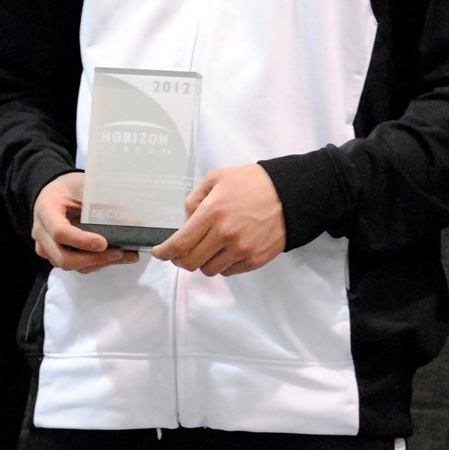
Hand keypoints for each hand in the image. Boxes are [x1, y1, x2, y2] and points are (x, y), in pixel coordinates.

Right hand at [32, 173, 137, 273]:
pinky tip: (116, 256)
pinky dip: (97, 263)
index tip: (103, 242)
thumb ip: (104, 203)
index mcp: (46, 210)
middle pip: (63, 258)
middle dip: (94, 259)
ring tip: (125, 255)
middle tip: (119, 252)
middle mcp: (41, 232)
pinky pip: (75, 265)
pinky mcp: (56, 255)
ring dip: (99, 263)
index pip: (59, 232)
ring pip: (71, 265)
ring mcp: (46, 247)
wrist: (55, 192)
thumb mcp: (85, 187)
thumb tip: (133, 221)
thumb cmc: (70, 187)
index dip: (81, 241)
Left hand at [151, 164, 285, 275]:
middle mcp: (226, 234)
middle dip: (179, 260)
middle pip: (190, 262)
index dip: (164, 252)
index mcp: (213, 212)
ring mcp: (242, 249)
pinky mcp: (255, 259)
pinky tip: (225, 250)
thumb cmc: (252, 182)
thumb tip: (184, 220)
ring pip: (209, 270)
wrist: (290, 193)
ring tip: (208, 247)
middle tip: (179, 253)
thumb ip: (194, 198)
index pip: (180, 243)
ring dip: (202, 261)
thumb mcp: (217, 177)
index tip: (158, 253)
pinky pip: (228, 271)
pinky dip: (222, 264)